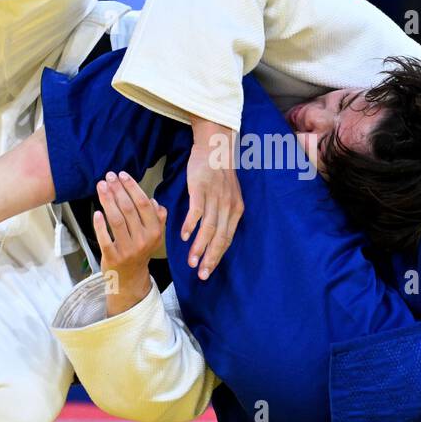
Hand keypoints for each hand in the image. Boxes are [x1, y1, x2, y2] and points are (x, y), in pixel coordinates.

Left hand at [93, 171, 165, 316]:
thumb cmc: (140, 252)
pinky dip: (100, 225)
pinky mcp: (113, 256)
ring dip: (107, 201)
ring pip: (116, 220)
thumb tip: (154, 201)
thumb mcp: (155, 236)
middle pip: (129, 209)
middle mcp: (143, 240)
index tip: (122, 175)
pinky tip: (96, 212)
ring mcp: (128, 249)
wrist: (130, 278)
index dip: (132, 187)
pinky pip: (105, 238)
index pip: (144, 204)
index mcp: (154, 231)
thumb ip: (158, 218)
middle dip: (118, 190)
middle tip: (108, 177)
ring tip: (101, 187)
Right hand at [182, 117, 243, 280]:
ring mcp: (215, 197)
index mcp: (236, 210)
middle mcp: (228, 206)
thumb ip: (223, 215)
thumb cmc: (219, 173)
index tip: (207, 272)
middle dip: (210, 259)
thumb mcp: (228, 195)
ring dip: (199, 247)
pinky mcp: (201, 188)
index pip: (227, 239)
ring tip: (190, 261)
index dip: (217, 257)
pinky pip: (197, 211)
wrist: (215, 147)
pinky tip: (184, 236)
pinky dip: (191, 225)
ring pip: (209, 228)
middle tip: (201, 274)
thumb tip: (214, 235)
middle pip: (220, 238)